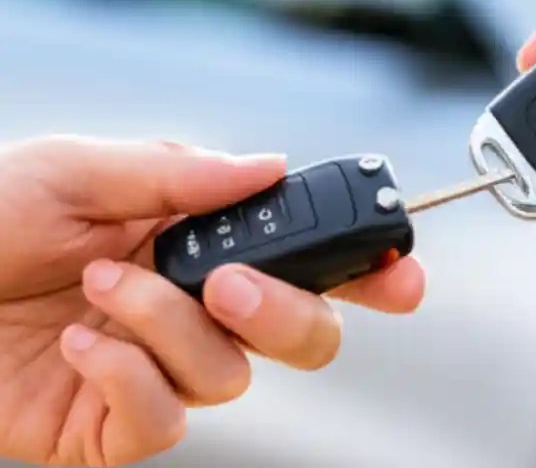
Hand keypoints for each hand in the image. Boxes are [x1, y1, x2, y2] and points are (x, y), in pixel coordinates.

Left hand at [0, 137, 425, 465]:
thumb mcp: (77, 171)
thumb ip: (178, 173)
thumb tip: (270, 166)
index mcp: (200, 242)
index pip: (308, 258)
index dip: (368, 267)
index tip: (401, 269)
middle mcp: (193, 309)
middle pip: (305, 335)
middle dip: (288, 312)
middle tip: (226, 283)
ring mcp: (156, 370)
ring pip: (232, 375)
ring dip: (168, 328)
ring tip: (96, 287)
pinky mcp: (110, 427)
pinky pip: (163, 422)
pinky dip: (127, 381)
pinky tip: (75, 346)